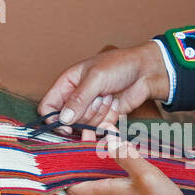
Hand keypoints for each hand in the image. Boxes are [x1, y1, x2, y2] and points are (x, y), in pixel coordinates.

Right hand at [37, 43, 169, 139]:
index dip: (54, 119)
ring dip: (100, 114)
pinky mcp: (104, 118)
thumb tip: (63, 119)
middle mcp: (76, 98)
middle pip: (69, 121)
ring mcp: (90, 109)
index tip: (67, 126)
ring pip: (85, 126)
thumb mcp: (96, 77)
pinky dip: (109, 120)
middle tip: (100, 97)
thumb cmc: (119, 65)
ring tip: (110, 96)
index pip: (48, 107)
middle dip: (86, 112)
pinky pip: (100, 128)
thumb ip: (78, 98)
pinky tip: (116, 104)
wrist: (146, 71)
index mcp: (67, 83)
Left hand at [67, 135, 192, 194]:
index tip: (69, 151)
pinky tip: (124, 164)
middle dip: (85, 162)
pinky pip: (115, 189)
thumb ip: (125, 155)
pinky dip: (113, 174)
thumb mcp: (145, 173)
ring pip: (102, 185)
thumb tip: (106, 137)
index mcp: (106, 193)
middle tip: (90, 139)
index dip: (67, 172)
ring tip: (105, 146)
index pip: (74, 188)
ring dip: (100, 167)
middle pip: (87, 183)